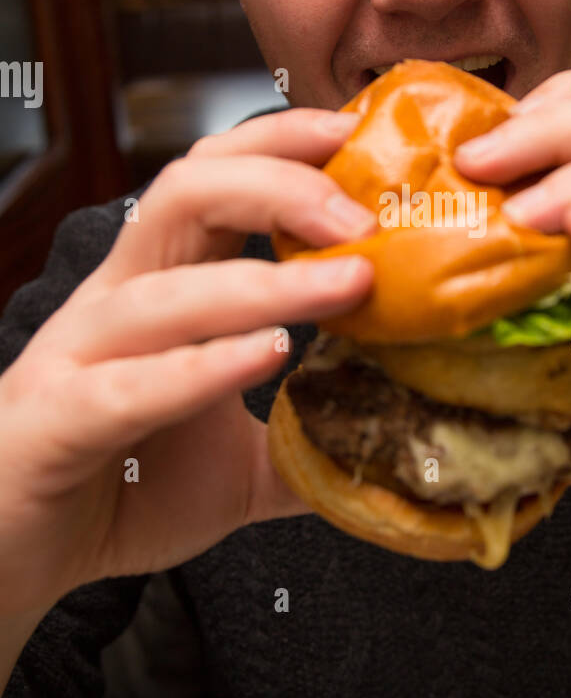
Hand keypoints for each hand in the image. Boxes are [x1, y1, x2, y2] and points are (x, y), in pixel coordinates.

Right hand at [0, 110, 376, 617]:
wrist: (10, 561)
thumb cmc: (119, 492)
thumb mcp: (241, 465)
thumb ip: (311, 439)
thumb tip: (405, 435)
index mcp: (159, 288)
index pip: (214, 179)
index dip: (283, 144)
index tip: (360, 136)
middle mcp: (116, 304)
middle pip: (184, 194)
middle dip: (281, 186)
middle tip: (369, 218)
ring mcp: (77, 359)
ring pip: (164, 291)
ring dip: (266, 282)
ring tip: (353, 283)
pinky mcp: (53, 426)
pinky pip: (125, 387)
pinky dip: (198, 368)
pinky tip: (266, 357)